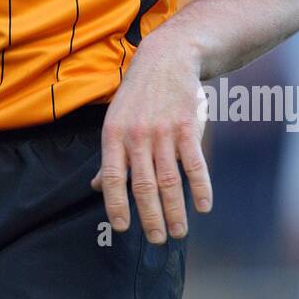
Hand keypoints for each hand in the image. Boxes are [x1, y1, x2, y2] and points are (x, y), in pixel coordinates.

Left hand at [90, 35, 211, 242]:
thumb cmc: (138, 96)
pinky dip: (201, 187)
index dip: (115, 205)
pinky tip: (203, 206)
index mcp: (113, 135)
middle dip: (149, 217)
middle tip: (156, 239)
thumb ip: (109, 156)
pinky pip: (195, 163)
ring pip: (169, 180)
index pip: (111, 177)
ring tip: (178, 232)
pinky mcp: (188, 127)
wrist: (166, 59)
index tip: (121, 228)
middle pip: (143, 185)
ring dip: (175, 210)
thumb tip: (95, 187)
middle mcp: (136, 135)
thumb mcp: (115, 120)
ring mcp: (163, 131)